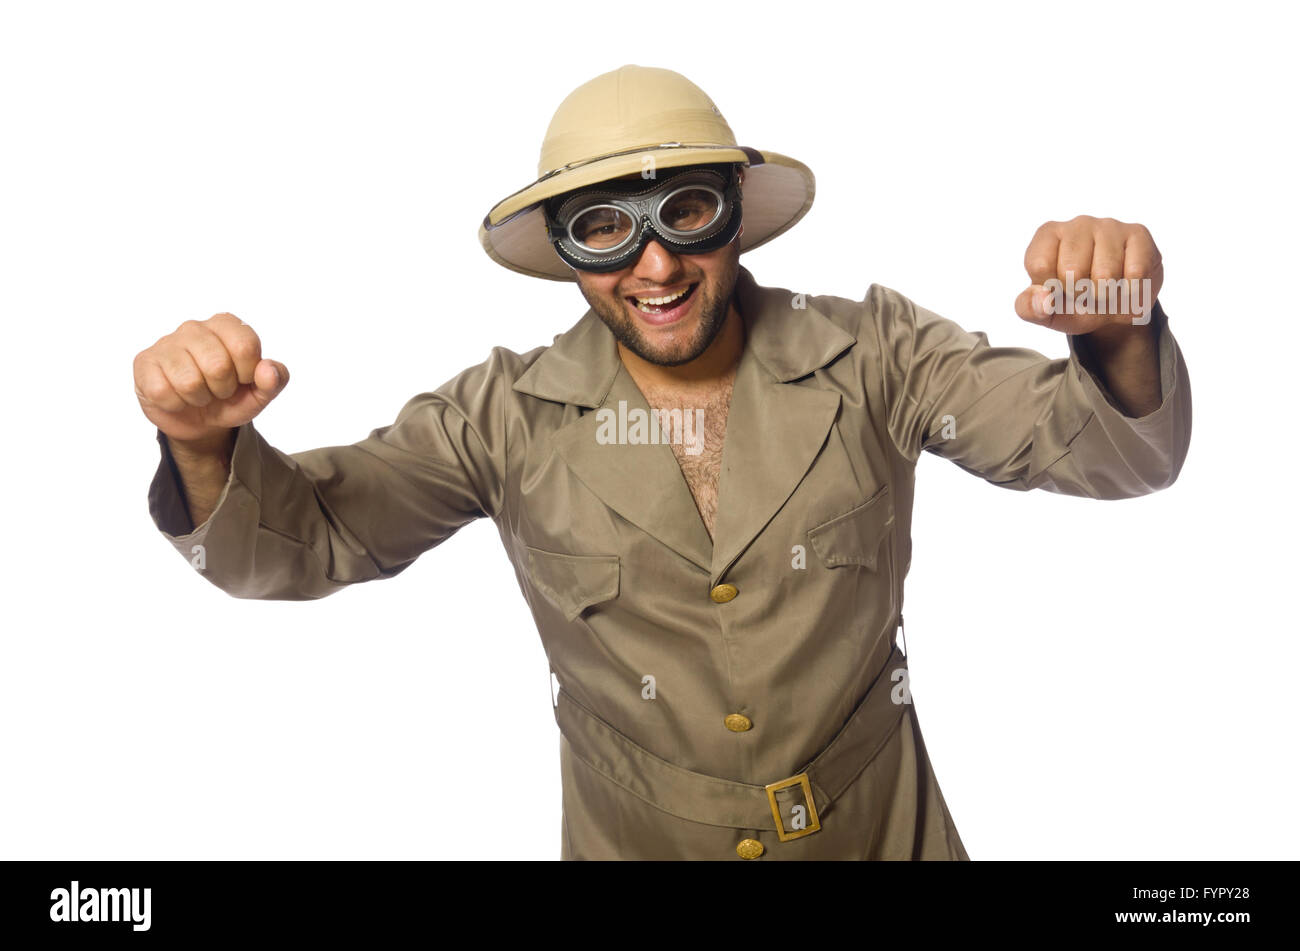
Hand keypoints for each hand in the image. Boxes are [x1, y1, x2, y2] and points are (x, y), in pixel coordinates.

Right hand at [133, 313, 288, 447]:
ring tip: (198, 393)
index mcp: (226, 325)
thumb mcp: (259, 394)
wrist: (199, 421)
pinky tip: (176, 396)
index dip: (247, 374)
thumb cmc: (231, 398)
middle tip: (217, 390)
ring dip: (199, 399)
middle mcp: (194, 327)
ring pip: (189, 381)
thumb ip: (275, 381)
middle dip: (222, 389)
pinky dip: (176, 404)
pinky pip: (163, 392)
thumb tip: (269, 369)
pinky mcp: (144, 362)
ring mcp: (166, 343)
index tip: (242, 379)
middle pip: (217, 365)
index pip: (245, 346)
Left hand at [1016, 216, 1163, 334]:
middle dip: (1079, 294)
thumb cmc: (1075, 302)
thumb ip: (1029, 308)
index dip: (1051, 289)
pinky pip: (1134, 273)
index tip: (1058, 290)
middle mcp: (1077, 224)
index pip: (1039, 265)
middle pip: (1071, 271)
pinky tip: (1126, 285)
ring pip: (1104, 274)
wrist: (1116, 306)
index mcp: (1047, 236)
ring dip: (1105, 295)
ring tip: (1105, 289)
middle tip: (1085, 292)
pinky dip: (1129, 291)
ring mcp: (1109, 226)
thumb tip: (1042, 299)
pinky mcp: (1138, 234)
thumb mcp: (1045, 312)